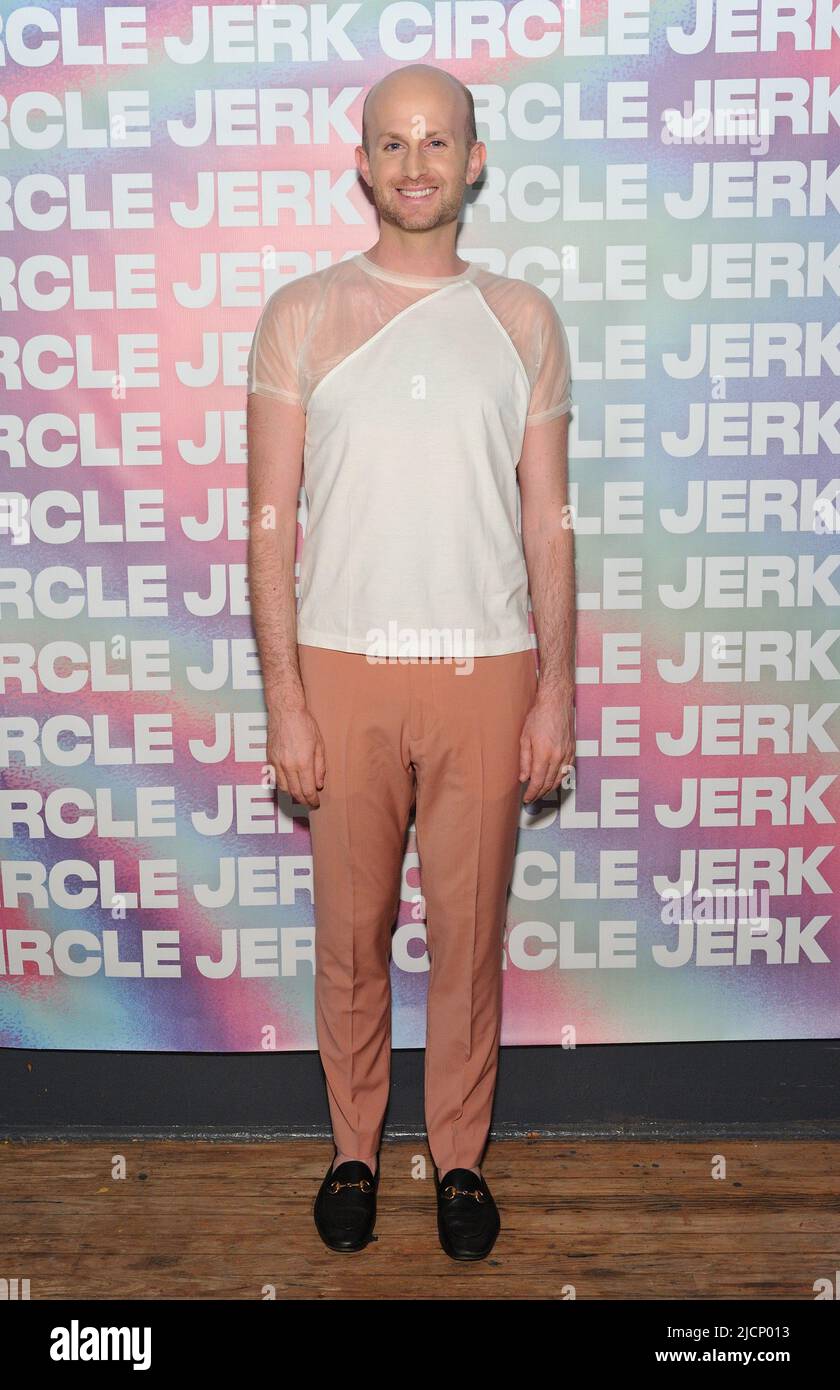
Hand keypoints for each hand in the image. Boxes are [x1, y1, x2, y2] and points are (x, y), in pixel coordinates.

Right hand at [266, 705, 325, 808]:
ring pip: (283, 788)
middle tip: (310, 804)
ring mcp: (277, 763)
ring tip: (300, 796)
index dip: (312, 801)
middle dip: (303, 801)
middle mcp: (288, 766)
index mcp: (303, 763)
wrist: (285, 712)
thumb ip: (320, 767)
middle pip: (295, 793)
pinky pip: (275, 779)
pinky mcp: (269, 759)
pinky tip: (289, 785)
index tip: (316, 804)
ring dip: (292, 795)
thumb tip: (319, 784)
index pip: (308, 790)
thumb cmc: (304, 724)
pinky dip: (283, 786)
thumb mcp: (319, 745)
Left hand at [519, 687, 574, 803]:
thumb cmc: (539, 716)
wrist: (556, 703)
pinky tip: (554, 781)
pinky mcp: (573, 750)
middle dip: (540, 794)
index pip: (538, 782)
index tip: (527, 798)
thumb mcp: (524, 738)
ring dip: (550, 789)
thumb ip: (524, 760)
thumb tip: (523, 778)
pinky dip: (560, 779)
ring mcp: (567, 754)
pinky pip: (567, 771)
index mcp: (544, 754)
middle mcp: (558, 756)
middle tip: (532, 798)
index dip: (532, 793)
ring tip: (541, 793)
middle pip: (549, 783)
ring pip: (559, 779)